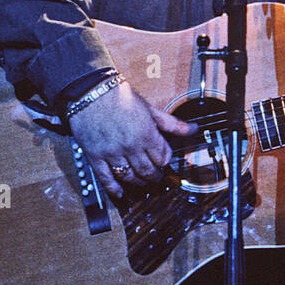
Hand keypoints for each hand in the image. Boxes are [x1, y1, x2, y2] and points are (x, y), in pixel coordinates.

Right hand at [68, 80, 197, 197]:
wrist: (90, 91)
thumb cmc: (119, 96)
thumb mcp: (149, 108)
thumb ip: (171, 123)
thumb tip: (193, 129)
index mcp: (146, 134)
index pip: (163, 158)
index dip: (165, 160)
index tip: (164, 159)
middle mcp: (131, 146)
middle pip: (148, 171)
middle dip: (155, 175)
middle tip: (156, 175)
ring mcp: (112, 153)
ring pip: (130, 177)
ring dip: (139, 183)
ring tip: (142, 181)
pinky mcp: (96, 156)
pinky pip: (106, 179)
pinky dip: (114, 189)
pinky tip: (120, 193)